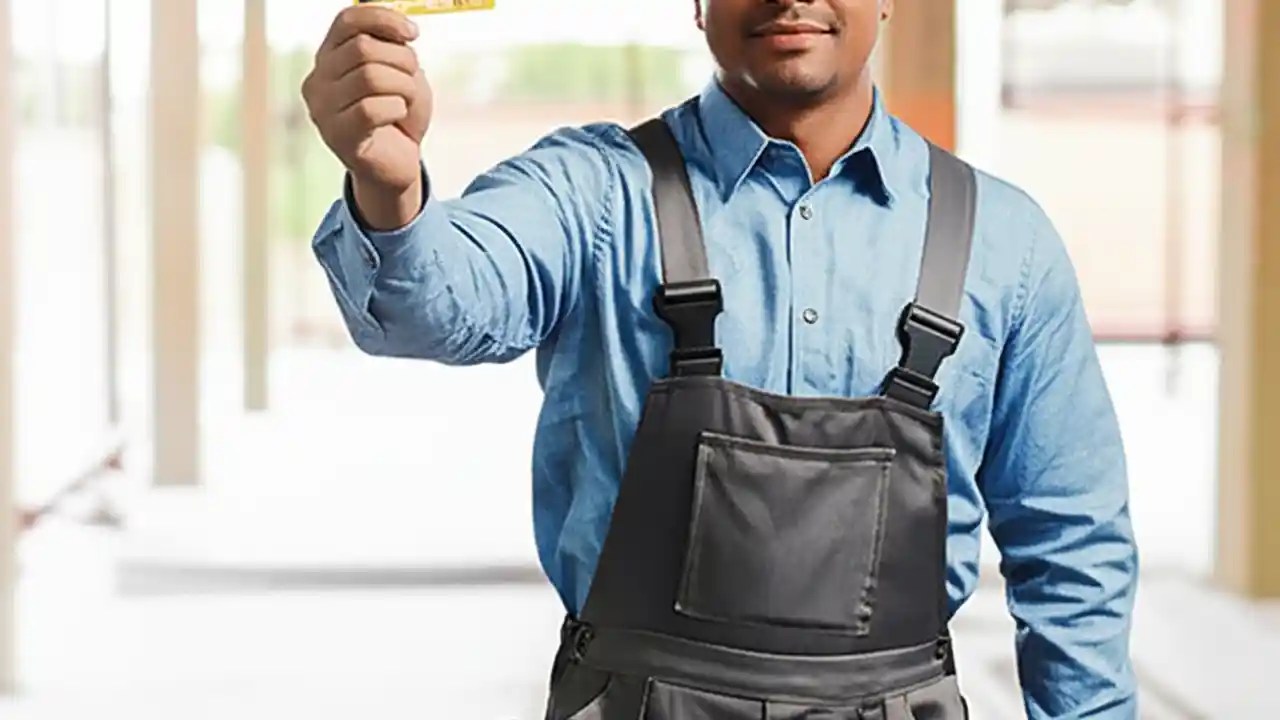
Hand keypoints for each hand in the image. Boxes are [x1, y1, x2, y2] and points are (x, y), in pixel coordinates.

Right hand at [302, 5, 430, 227]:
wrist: (398, 164)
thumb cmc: (398, 114)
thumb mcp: (400, 72)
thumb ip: (393, 45)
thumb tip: (400, 27)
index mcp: (328, 57)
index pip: (347, 20)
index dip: (383, 19)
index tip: (413, 33)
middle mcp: (317, 81)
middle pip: (363, 48)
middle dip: (402, 60)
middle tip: (413, 79)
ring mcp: (323, 111)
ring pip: (369, 77)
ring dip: (403, 86)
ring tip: (406, 100)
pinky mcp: (337, 137)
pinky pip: (371, 110)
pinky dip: (396, 109)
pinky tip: (396, 116)